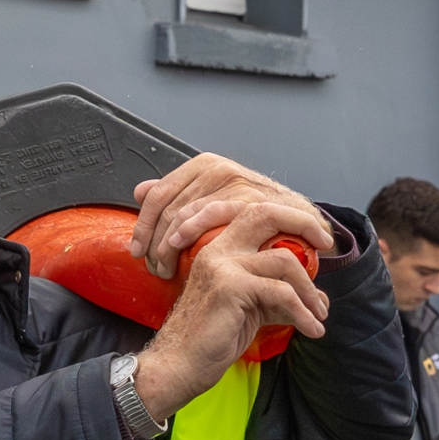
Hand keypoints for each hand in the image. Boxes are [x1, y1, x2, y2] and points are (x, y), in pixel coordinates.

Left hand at [128, 154, 333, 278]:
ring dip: (169, 248)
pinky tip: (185, 254)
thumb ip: (178, 194)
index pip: (157, 194)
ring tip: (168, 272)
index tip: (136, 252)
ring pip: (182, 214)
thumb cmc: (254, 218)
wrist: (302, 224)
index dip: (142, 225)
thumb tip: (139, 190)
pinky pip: (210, 215)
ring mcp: (235, 182)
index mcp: (203, 167)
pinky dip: (192, 235)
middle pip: (166, 207)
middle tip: (155, 270)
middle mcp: (218, 168)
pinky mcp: (250, 199)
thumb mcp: (212, 199)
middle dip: (154, 244)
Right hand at [131, 201, 332, 421]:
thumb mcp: (252, 310)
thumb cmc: (211, 341)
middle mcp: (218, 250)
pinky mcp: (230, 288)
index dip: (291, 218)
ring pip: (284, 261)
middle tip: (327, 246)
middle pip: (266, 214)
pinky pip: (281, 293)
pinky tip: (312, 330)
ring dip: (309, 290)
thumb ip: (279, 296)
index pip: (257, 215)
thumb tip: (318, 298)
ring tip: (319, 314)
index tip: (318, 239)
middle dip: (303, 223)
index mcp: (219, 250)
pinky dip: (303, 313)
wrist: (179, 367)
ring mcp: (222, 266)